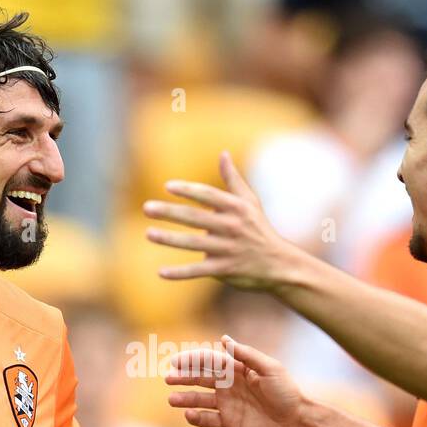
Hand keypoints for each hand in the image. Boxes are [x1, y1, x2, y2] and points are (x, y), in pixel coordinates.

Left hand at [143, 151, 309, 291]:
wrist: (279, 264)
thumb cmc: (259, 229)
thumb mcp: (250, 202)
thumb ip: (233, 179)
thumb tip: (223, 153)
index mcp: (236, 208)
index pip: (208, 196)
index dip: (189, 190)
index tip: (168, 186)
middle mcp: (231, 227)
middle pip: (195, 218)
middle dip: (170, 212)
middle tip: (147, 208)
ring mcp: (228, 249)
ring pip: (194, 243)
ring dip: (170, 239)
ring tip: (149, 233)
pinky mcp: (225, 270)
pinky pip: (199, 271)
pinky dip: (181, 273)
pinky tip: (162, 272)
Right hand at [165, 335, 306, 426]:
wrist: (298, 422)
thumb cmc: (286, 392)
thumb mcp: (269, 368)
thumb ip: (246, 355)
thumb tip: (224, 339)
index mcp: (238, 370)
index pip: (210, 362)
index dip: (192, 360)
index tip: (175, 362)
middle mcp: (230, 386)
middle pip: (200, 379)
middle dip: (183, 378)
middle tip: (167, 379)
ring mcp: (229, 405)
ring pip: (200, 400)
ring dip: (185, 399)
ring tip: (172, 399)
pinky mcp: (230, 423)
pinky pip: (208, 420)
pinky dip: (197, 418)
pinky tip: (188, 415)